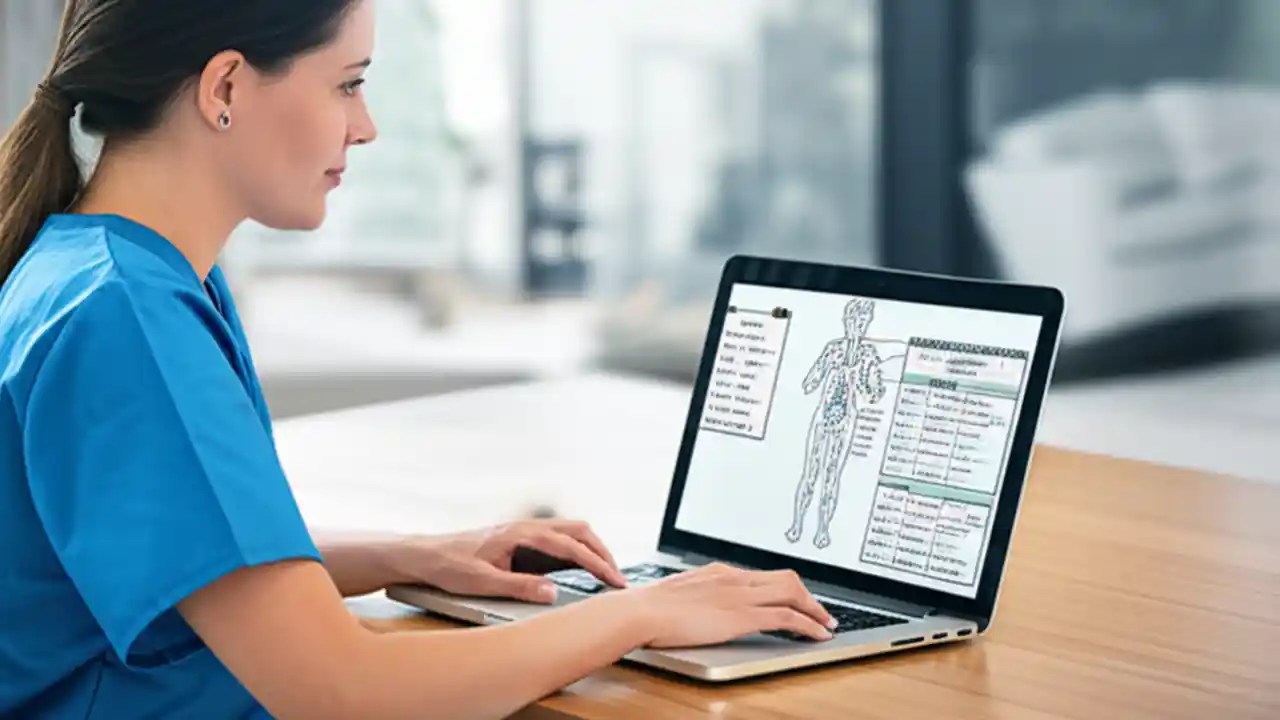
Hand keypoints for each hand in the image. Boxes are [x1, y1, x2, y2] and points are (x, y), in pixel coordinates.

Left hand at [389, 520, 627, 603]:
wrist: (424, 555)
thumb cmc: (449, 566)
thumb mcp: (483, 583)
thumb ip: (520, 587)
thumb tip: (553, 592)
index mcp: (520, 534)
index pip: (571, 546)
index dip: (597, 564)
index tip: (615, 581)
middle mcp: (526, 527)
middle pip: (579, 530)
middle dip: (602, 552)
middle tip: (617, 578)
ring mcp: (523, 530)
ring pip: (570, 531)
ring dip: (591, 548)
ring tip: (604, 573)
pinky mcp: (520, 538)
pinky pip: (558, 538)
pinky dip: (576, 549)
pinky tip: (577, 568)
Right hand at [610, 563, 836, 647]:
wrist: (641, 611)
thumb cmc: (650, 609)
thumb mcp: (679, 596)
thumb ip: (696, 598)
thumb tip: (697, 608)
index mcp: (719, 573)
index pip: (763, 577)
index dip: (785, 589)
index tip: (794, 601)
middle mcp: (734, 578)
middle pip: (786, 579)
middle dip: (808, 596)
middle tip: (820, 613)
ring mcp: (740, 595)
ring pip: (793, 593)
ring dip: (815, 610)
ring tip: (826, 625)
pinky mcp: (742, 615)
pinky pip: (786, 616)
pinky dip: (808, 625)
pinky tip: (817, 635)